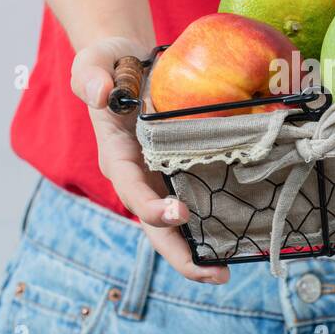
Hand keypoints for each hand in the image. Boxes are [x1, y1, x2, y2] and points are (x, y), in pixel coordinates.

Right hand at [70, 36, 230, 284]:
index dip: (151, 208)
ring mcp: (160, 178)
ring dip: (198, 252)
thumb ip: (93, 77)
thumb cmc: (109, 64)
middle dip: (180, 255)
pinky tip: (240, 238)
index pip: (132, 190)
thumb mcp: (94, 63)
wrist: (126, 61)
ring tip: (228, 271)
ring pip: (175, 226)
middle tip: (215, 273)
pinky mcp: (181, 171)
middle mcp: (138, 176)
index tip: (178, 214)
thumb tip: (100, 94)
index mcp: (117, 157)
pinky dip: (212, 224)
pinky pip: (196, 202)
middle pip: (154, 225)